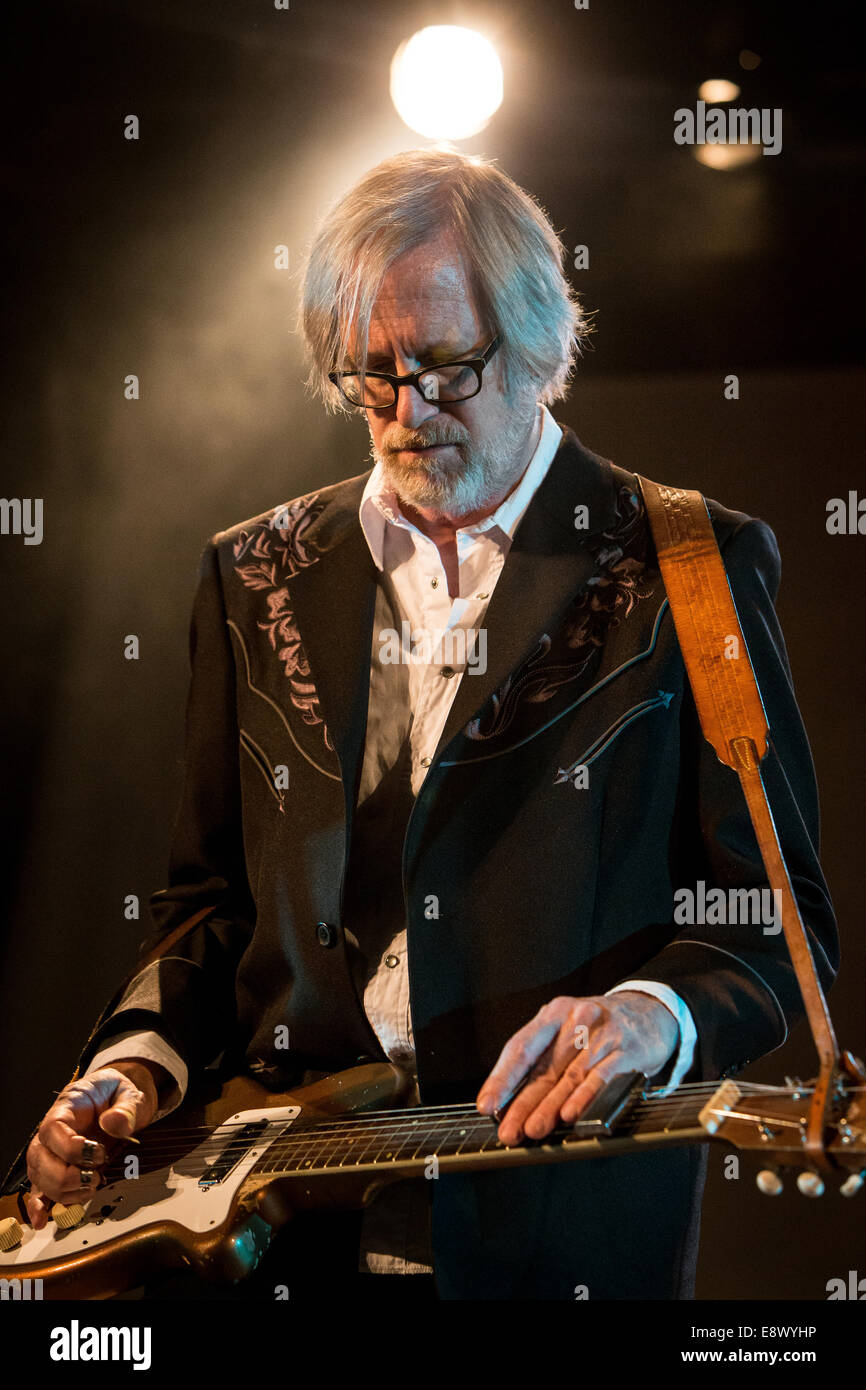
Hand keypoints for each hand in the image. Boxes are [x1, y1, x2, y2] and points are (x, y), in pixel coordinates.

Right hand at [24, 1061, 164, 1228]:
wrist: (116, 1102)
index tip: (99, 1154)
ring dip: (65, 1192)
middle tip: (97, 1175)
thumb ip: (125, 1107)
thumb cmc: (116, 1095)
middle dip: (69, 1176)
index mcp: (66, 1107)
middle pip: (41, 1160)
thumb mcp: (128, 1093)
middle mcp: (51, 1132)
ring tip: (92, 1185)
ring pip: (41, 1179)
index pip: (53, 1130)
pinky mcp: (55, 1169)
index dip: (71, 1148)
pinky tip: (42, 1219)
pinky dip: (40, 1206)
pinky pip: (39, 1189)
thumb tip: (113, 1124)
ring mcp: (50, 1152)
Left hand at [476, 992, 678, 1145]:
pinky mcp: (626, 1049)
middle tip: (508, 1130)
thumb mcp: (567, 1029)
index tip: (487, 1105)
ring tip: (534, 1129)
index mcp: (553, 1013)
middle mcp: (575, 1018)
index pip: (520, 1047)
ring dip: (550, 1106)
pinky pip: (600, 1075)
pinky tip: (570, 1114)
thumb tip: (513, 1100)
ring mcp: (602, 1033)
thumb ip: (544, 1057)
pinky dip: (584, 1096)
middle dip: (523, 1103)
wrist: (650, 1011)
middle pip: (543, 1067)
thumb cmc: (598, 1028)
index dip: (502, 1078)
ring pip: (569, 1075)